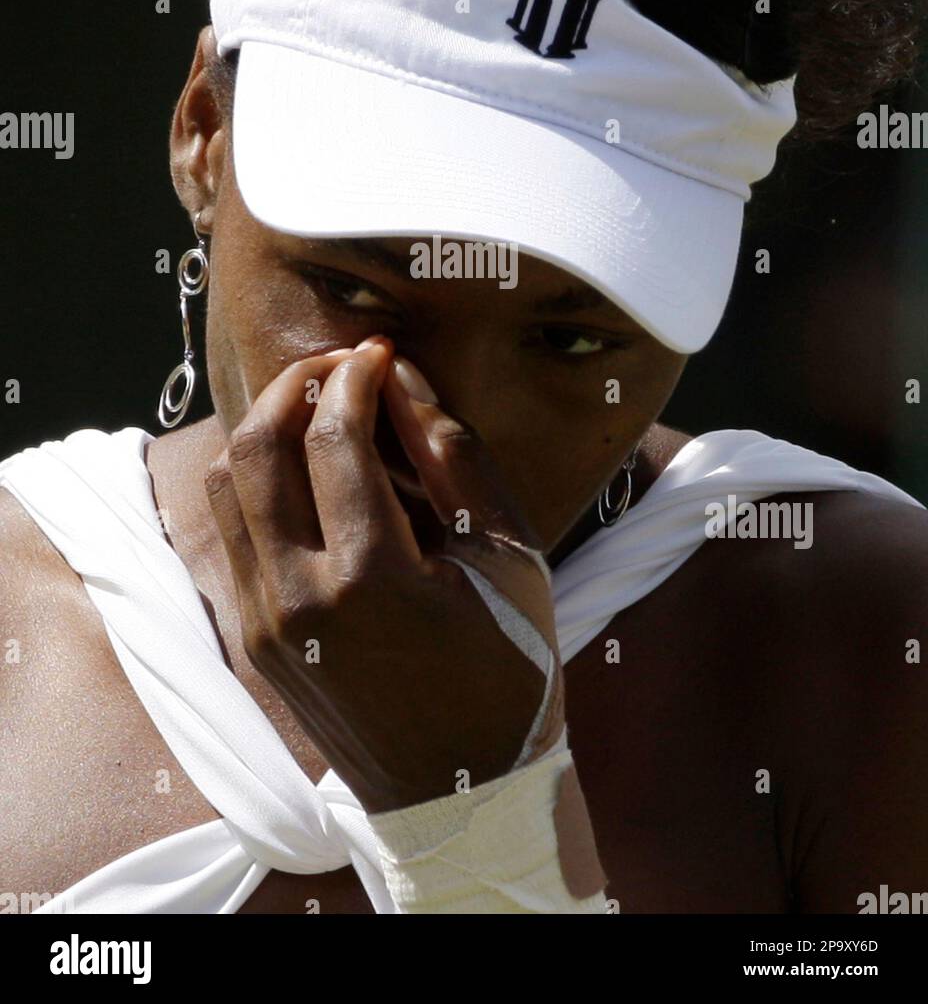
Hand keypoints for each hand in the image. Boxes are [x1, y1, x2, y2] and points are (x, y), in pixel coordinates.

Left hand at [203, 337, 556, 813]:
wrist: (463, 789)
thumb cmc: (508, 667)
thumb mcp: (509, 556)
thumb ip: (452, 456)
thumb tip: (402, 378)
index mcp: (372, 579)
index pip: (334, 436)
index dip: (355, 377)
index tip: (380, 353)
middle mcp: (300, 599)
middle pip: (257, 448)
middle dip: (294, 384)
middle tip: (339, 364)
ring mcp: (266, 623)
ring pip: (227, 486)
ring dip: (265, 428)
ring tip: (315, 406)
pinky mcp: (255, 638)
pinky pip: (232, 533)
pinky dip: (255, 481)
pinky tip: (303, 467)